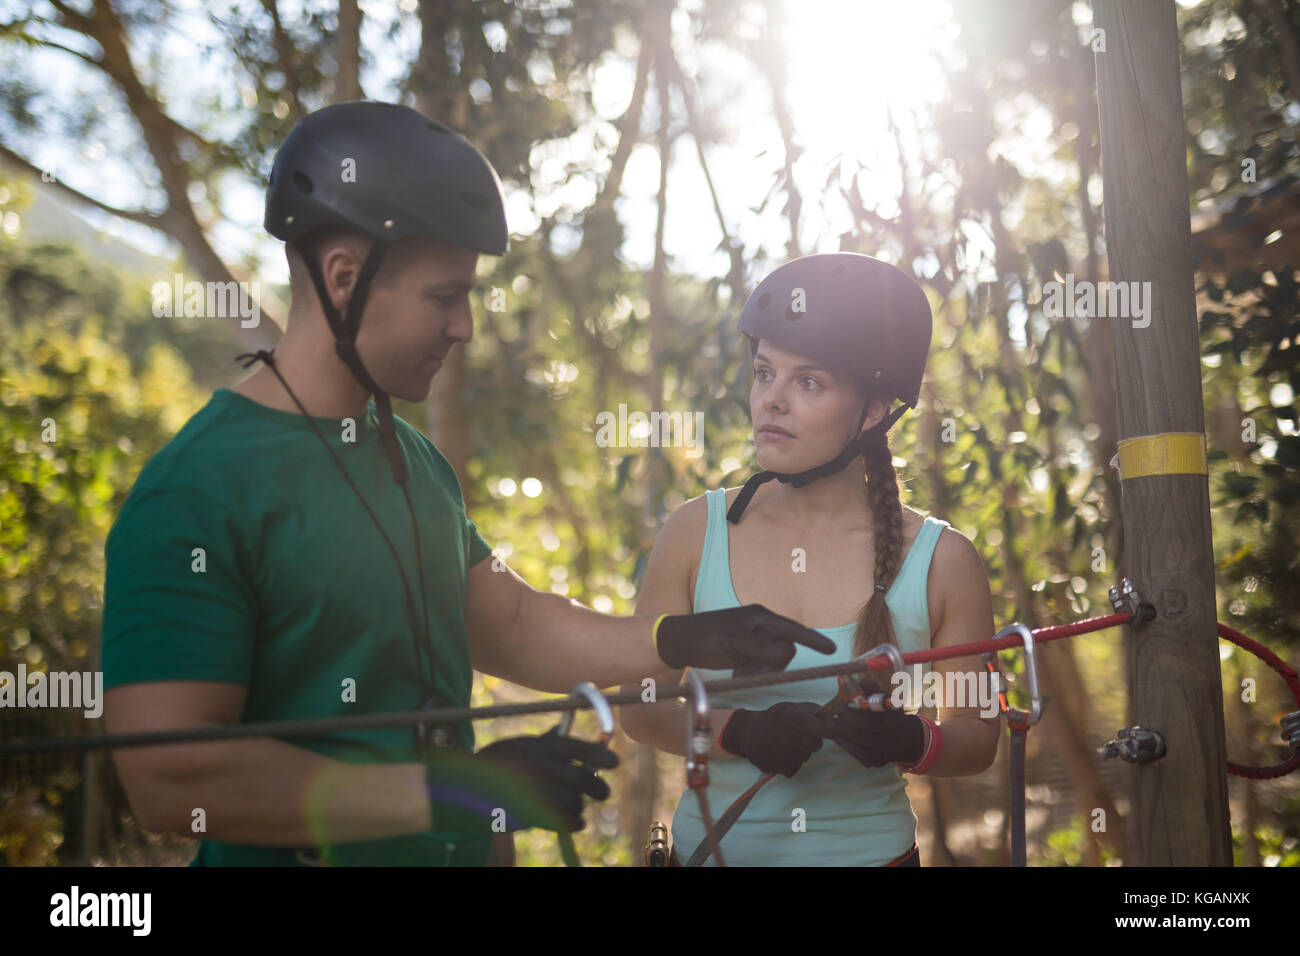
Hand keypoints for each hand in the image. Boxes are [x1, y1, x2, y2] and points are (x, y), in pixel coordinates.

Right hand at [426, 730, 617, 834]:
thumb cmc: (494, 765)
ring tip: (572, 806)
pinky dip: (574, 822)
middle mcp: (543, 767)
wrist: (466, 791)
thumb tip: (566, 733)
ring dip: (578, 806)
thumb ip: (546, 741)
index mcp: (540, 747)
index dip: (601, 755)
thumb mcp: (519, 744)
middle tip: (602, 792)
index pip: (580, 748)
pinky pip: (568, 821)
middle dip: (598, 787)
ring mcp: (539, 792)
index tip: (614, 762)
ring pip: (576, 802)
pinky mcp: (535, 815)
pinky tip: (571, 820)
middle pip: (584, 779)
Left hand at [655, 605, 836, 675]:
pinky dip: (752, 671)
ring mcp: (752, 635)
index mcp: (761, 617)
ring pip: (772, 658)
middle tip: (748, 673)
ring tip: (738, 673)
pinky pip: (760, 662)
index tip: (832, 650)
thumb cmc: (705, 638)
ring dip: (760, 670)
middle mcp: (760, 624)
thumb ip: (764, 649)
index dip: (814, 641)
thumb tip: (787, 654)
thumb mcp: (736, 644)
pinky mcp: (745, 647)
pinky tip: (736, 673)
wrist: (678, 641)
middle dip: (772, 665)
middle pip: (784, 648)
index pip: (794, 630)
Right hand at [719, 702, 824, 776]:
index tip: (833, 729)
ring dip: (800, 753)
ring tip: (787, 744)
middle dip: (812, 742)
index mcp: (791, 717)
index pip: (819, 727)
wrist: (747, 732)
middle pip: (814, 745)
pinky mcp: (771, 766)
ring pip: (803, 758)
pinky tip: (781, 754)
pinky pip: (792, 769)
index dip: (830, 729)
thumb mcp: (791, 708)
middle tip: (801, 736)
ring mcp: (778, 752)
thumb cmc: (775, 718)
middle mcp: (785, 735)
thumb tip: (833, 719)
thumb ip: (812, 712)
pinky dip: (790, 764)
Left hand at [815, 680, 925, 768]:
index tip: (839, 703)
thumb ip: (870, 689)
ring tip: (831, 722)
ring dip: (839, 733)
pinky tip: (838, 733)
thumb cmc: (893, 714)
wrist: (908, 740)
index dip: (848, 713)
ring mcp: (880, 755)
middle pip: (857, 735)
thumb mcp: (888, 699)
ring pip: (853, 745)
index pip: (864, 721)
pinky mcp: (873, 762)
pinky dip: (843, 742)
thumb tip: (849, 679)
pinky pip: (854, 753)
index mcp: (891, 724)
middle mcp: (886, 742)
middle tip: (829, 715)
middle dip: (840, 724)